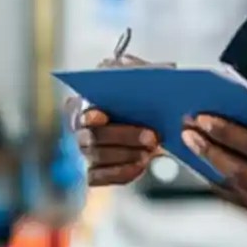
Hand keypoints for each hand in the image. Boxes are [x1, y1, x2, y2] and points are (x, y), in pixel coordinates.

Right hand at [64, 53, 172, 185]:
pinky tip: (140, 166)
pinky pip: (99, 177)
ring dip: (125, 156)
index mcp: (89, 100)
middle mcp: (81, 127)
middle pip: (93, 136)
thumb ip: (148, 72)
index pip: (82, 108)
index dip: (90, 113)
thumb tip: (165, 69)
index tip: (102, 115)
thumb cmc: (141, 97)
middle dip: (124, 137)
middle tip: (152, 138)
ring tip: (149, 152)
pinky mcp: (93, 169)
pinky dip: (121, 173)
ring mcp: (85, 150)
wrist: (150, 122)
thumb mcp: (145, 78)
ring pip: (96, 158)